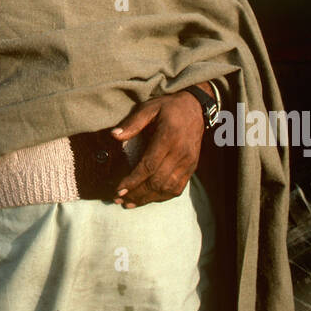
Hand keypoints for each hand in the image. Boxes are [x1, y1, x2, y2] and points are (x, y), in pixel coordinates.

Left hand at [109, 86, 208, 208]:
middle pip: (157, 181)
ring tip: (129, 203)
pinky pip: (177, 188)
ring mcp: (188, 162)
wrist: (196, 108)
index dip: (132, 181)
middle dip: (136, 193)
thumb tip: (114, 135)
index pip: (148, 166)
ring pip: (167, 188)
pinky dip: (162, 197)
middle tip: (118, 200)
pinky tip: (148, 198)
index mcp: (168, 138)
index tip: (118, 190)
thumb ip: (132, 122)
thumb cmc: (169, 108)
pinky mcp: (192, 167)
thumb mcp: (149, 108)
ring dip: (147, 198)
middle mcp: (180, 153)